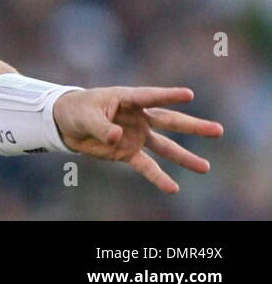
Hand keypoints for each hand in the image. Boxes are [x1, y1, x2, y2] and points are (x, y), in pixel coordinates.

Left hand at [53, 86, 223, 192]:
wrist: (65, 124)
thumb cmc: (76, 110)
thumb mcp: (85, 116)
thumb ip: (102, 126)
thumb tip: (118, 136)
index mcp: (127, 99)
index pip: (150, 97)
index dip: (168, 95)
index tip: (188, 94)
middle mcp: (138, 117)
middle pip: (170, 121)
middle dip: (193, 126)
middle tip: (218, 130)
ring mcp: (136, 135)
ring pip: (165, 147)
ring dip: (184, 157)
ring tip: (205, 167)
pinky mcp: (128, 152)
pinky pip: (146, 165)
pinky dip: (158, 177)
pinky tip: (173, 188)